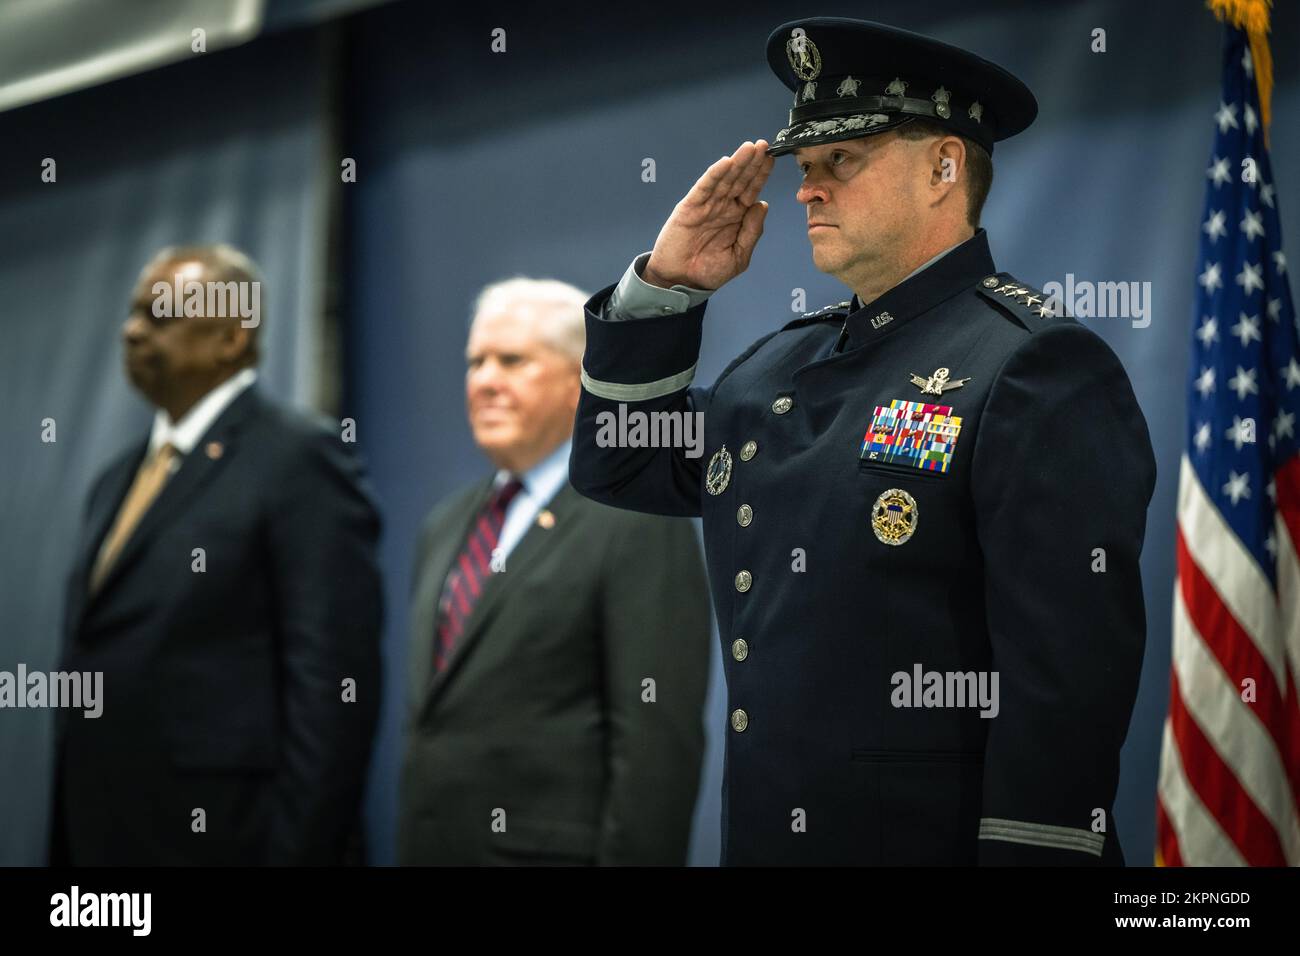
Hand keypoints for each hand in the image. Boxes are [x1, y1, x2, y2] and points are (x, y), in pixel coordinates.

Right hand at [643, 140, 773, 291]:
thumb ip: (752, 232)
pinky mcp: (690, 207)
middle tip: (764, 145)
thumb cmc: (709, 272)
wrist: (681, 282)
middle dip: (752, 162)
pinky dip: (714, 175)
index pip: (752, 190)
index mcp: (737, 217)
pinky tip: (725, 163)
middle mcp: (723, 207)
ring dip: (737, 163)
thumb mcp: (739, 256)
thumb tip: (762, 205)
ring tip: (749, 148)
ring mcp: (707, 205)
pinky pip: (704, 188)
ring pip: (725, 179)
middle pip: (740, 180)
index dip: (761, 174)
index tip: (772, 158)